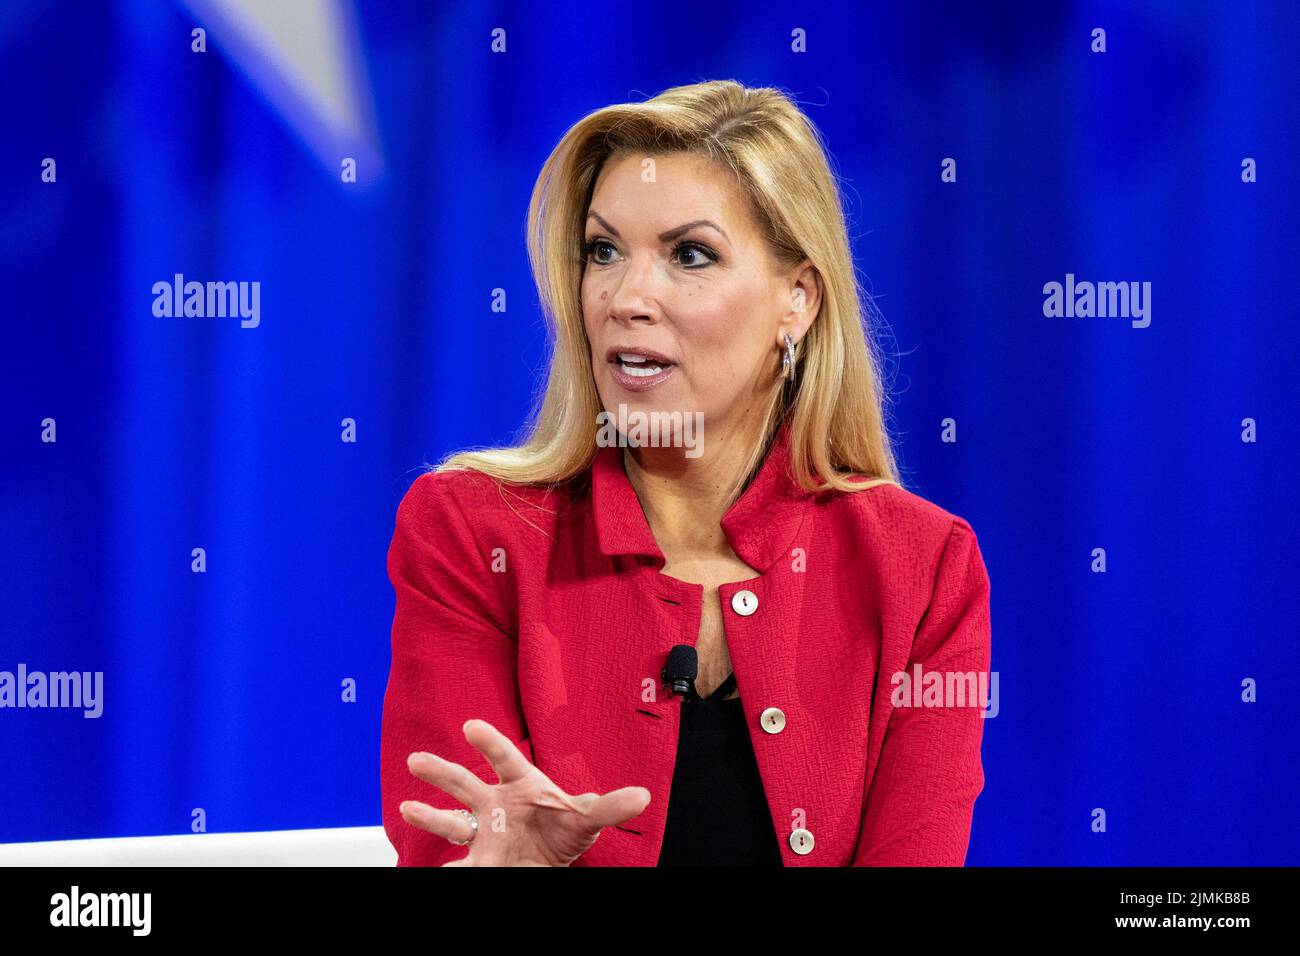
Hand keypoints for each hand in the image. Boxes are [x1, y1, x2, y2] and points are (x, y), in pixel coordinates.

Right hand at [399, 718, 651, 865]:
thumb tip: (644, 796)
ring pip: (452, 820)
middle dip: (442, 772)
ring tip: (407, 808)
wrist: (549, 856)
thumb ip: (610, 806)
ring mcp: (484, 831)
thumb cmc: (564, 829)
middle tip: (416, 759)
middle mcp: (497, 803)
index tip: (471, 726)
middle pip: (466, 784)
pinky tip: (427, 868)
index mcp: (523, 785)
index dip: (490, 743)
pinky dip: (444, 867)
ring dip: (430, 816)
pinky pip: (457, 863)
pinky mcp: (479, 859)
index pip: (506, 759)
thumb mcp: (587, 819)